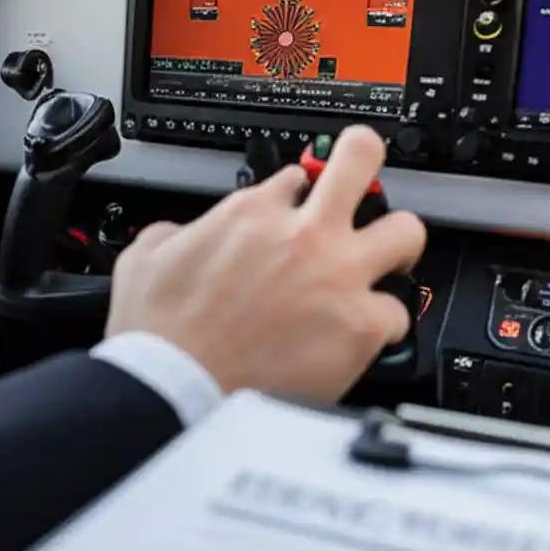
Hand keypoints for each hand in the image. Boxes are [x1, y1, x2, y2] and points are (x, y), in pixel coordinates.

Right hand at [105, 125, 426, 403]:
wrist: (177, 389)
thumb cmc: (159, 336)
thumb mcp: (144, 259)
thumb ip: (173, 235)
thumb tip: (181, 235)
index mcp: (250, 213)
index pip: (293, 178)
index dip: (295, 193)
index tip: (296, 204)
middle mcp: (303, 234)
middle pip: (361, 161)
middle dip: (366, 161)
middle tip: (365, 182)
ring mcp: (338, 276)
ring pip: (406, 231)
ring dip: (398, 247)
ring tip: (390, 263)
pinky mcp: (360, 325)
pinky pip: (398, 313)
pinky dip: (384, 325)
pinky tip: (367, 335)